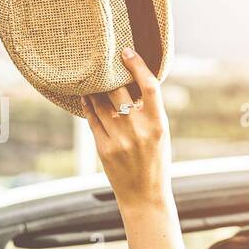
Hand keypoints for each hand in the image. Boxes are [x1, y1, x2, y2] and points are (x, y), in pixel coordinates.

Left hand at [84, 48, 171, 208]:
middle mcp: (138, 130)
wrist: (145, 197)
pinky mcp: (103, 148)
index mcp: (159, 125)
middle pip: (118, 90)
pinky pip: (91, 118)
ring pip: (100, 102)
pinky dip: (88, 105)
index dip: (137, 65)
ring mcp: (119, 139)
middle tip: (104, 63)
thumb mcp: (162, 136)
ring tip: (92, 79)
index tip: (126, 51)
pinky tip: (86, 97)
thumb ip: (150, 112)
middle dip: (110, 75)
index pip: (149, 86)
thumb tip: (133, 82)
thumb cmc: (156, 163)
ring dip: (95, 88)